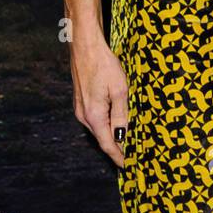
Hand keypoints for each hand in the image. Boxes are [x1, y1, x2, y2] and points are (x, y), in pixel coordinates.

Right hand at [71, 28, 127, 166]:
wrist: (85, 46)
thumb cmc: (103, 65)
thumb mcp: (120, 90)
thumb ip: (121, 115)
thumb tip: (123, 136)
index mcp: (93, 116)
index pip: (107, 144)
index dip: (118, 156)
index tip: (127, 166)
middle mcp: (84, 116)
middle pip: (102, 138)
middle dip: (117, 147)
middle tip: (132, 155)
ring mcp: (80, 108)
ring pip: (99, 128)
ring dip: (112, 135)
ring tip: (127, 141)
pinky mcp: (81, 101)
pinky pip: (96, 118)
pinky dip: (106, 123)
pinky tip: (116, 122)